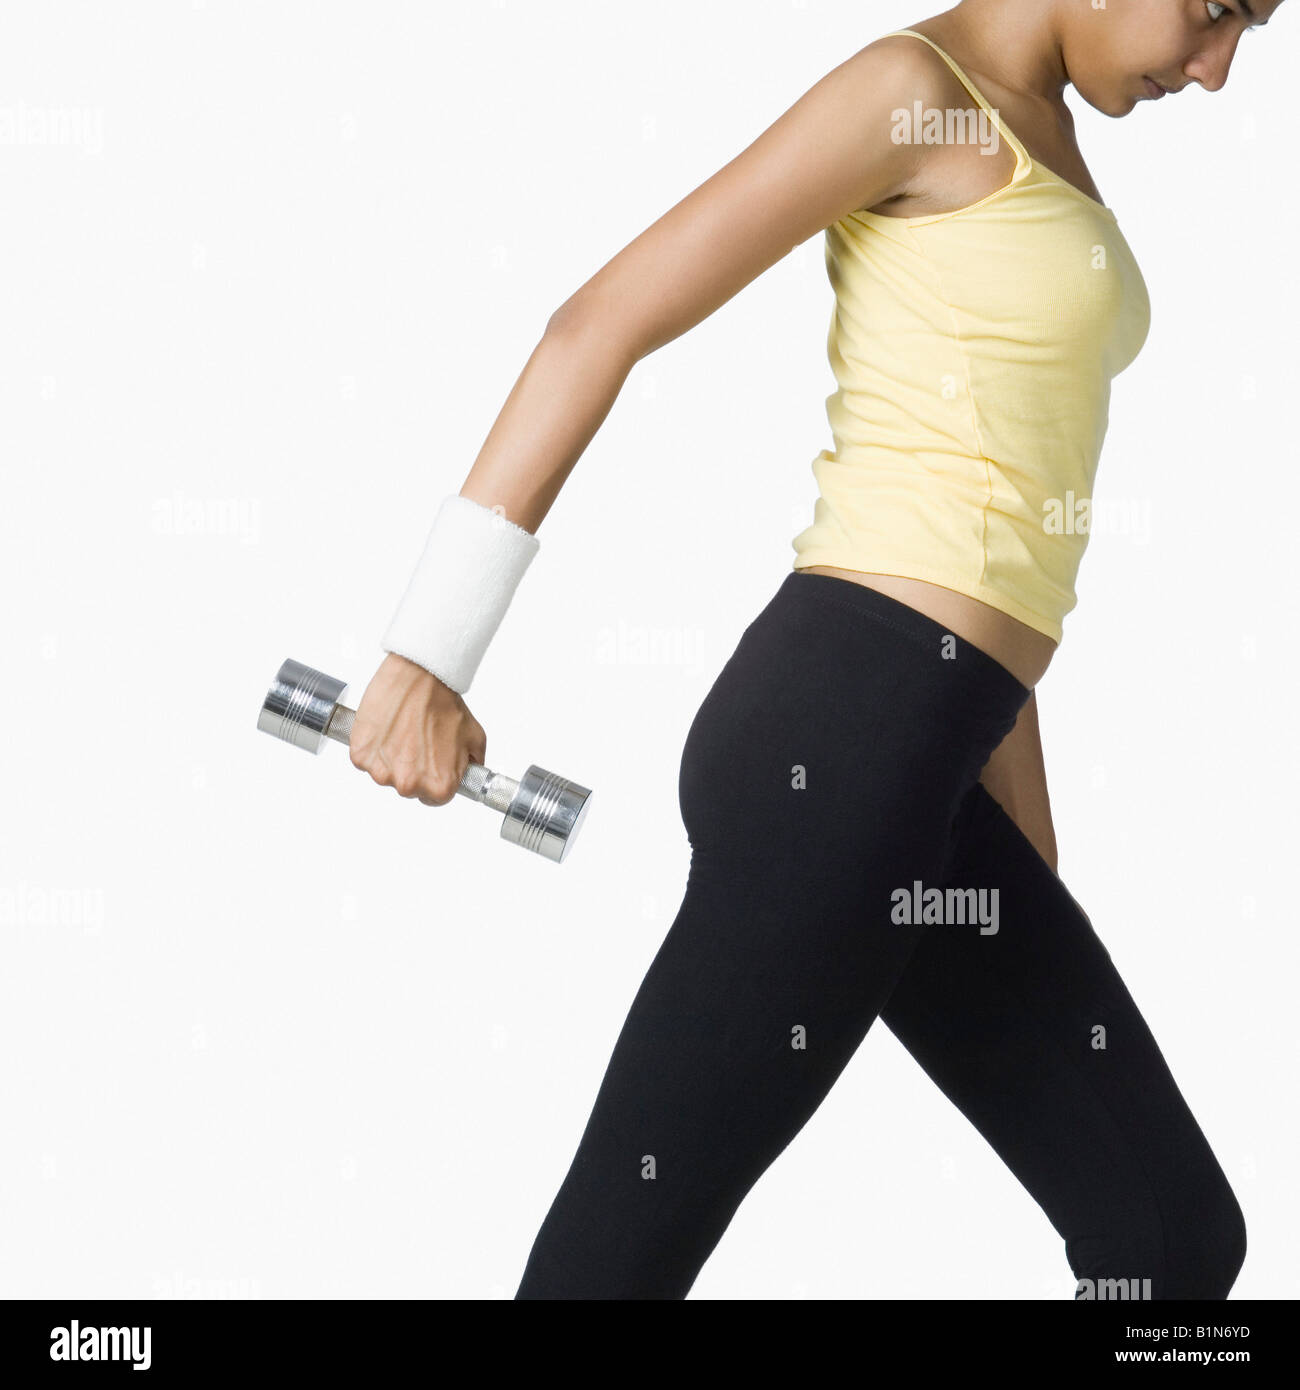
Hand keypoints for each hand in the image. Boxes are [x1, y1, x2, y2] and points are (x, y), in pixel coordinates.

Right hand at [348, 652, 486, 806]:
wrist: (421, 675)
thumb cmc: (445, 703)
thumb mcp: (475, 740)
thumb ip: (472, 767)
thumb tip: (468, 776)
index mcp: (439, 787)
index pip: (433, 799)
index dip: (433, 778)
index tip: (431, 763)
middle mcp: (409, 784)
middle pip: (408, 788)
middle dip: (413, 769)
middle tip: (417, 742)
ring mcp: (382, 771)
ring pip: (384, 773)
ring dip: (390, 758)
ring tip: (402, 731)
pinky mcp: (361, 755)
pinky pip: (365, 759)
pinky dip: (373, 746)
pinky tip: (386, 728)